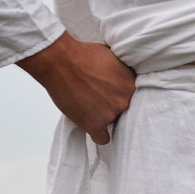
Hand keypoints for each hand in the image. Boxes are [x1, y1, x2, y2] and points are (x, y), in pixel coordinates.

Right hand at [17, 32, 135, 143]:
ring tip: (89, 105)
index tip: (114, 94)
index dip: (122, 96)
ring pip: (113, 122)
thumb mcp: (113, 58)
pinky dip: (98, 134)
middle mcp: (124, 101)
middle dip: (113, 105)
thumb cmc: (82, 55)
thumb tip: (128, 77)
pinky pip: (102, 138)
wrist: (59, 60)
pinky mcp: (94, 124)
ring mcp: (110, 114)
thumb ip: (124, 73)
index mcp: (131, 85)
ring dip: (104, 117)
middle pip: (125, 111)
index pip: (135, 98)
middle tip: (99, 98)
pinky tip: (94, 127)